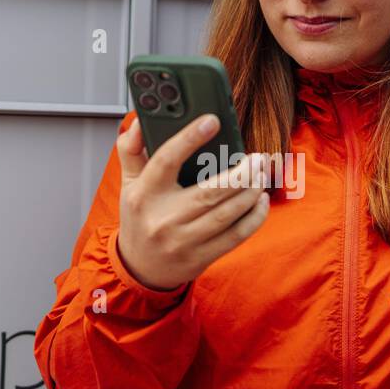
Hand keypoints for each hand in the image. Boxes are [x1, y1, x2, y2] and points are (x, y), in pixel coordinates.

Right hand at [115, 114, 269, 291]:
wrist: (140, 267)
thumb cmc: (140, 218)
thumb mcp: (129, 182)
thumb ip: (131, 149)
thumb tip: (141, 121)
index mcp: (144, 194)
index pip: (166, 160)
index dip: (189, 139)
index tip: (212, 121)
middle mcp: (163, 218)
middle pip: (210, 192)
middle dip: (241, 173)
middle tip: (257, 158)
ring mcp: (183, 240)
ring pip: (227, 213)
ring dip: (251, 192)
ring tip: (261, 175)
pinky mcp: (201, 257)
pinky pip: (236, 235)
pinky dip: (254, 217)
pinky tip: (260, 200)